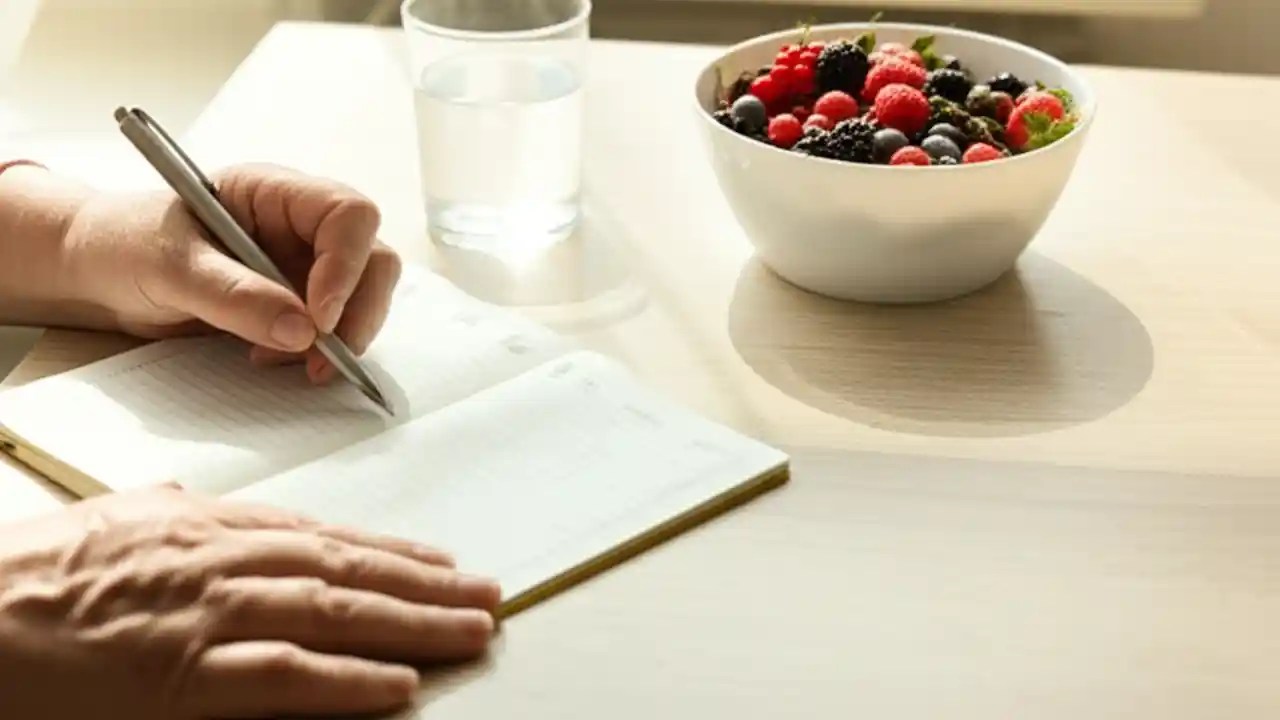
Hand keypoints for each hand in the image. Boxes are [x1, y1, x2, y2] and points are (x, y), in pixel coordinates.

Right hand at [0, 485, 499, 718]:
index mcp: (207, 526)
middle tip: (487, 594)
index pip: (321, 535)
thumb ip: (169, 513)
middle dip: (426, 583)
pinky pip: (284, 677)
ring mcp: (207, 617)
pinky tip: (397, 684)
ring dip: (413, 624)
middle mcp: (222, 562)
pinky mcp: (183, 677)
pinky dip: (346, 680)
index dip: (389, 550)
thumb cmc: (31, 574)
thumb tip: (203, 503)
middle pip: (346, 570)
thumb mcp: (111, 520)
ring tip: (472, 632)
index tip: (440, 561)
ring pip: (334, 614)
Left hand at [62, 163, 400, 382]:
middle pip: (373, 259)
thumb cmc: (126, 244)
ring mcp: (304, 266)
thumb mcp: (169, 266)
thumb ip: (233, 295)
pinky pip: (335, 328)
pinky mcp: (298, 304)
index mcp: (275, 193)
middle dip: (358, 312)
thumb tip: (302, 331)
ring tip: (289, 362)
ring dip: (341, 338)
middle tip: (325, 358)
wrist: (99, 275)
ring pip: (364, 298)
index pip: (348, 215)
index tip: (318, 319)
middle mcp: (302, 226)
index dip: (347, 265)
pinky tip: (274, 359)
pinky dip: (318, 352)